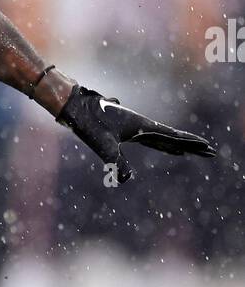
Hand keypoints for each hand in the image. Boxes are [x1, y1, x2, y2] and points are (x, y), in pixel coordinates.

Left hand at [56, 85, 215, 182]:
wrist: (76, 106)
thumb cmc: (89, 123)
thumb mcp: (103, 145)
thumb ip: (114, 162)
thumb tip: (124, 180)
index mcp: (142, 127)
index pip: (172, 137)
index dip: (190, 143)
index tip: (207, 146)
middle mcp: (142, 126)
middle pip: (173, 138)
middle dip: (191, 146)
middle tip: (210, 152)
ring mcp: (135, 128)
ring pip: (163, 138)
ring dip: (179, 145)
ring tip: (193, 152)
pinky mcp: (127, 130)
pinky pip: (153, 139)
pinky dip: (165, 144)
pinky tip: (169, 148)